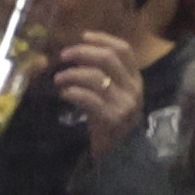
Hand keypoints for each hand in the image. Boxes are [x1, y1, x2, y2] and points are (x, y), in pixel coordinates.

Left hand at [53, 29, 143, 158]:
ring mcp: (123, 104)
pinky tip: (63, 94)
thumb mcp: (114, 97)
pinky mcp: (110, 118)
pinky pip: (87, 98)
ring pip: (95, 76)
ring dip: (72, 74)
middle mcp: (133, 89)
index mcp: (136, 79)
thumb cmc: (111, 125)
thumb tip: (78, 54)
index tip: (82, 36)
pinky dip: (71, 92)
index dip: (102, 39)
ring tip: (59, 79)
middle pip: (108, 58)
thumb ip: (104, 77)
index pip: (123, 50)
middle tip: (63, 56)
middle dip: (82, 52)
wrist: (119, 158)